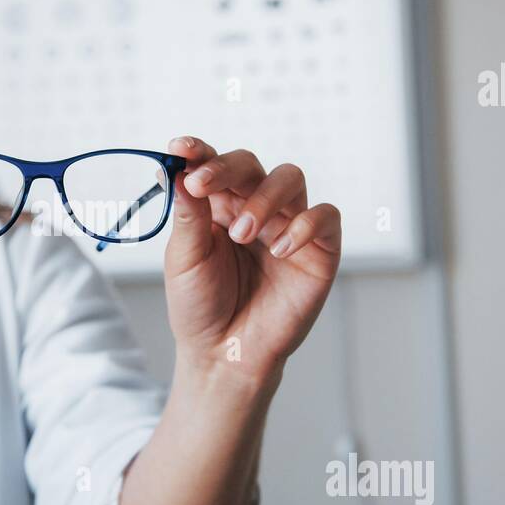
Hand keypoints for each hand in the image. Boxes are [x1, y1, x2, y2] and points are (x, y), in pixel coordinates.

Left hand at [162, 135, 340, 381]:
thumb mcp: (184, 260)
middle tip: (204, 186)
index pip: (212, 164)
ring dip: (263, 198)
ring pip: (290, 179)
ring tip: (242, 234)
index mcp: (218, 206)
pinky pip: (325, 217)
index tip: (179, 149)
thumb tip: (180, 171)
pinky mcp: (318, 250)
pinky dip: (305, 224)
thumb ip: (188, 215)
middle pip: (250, 164)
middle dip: (226, 168)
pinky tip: (279, 249)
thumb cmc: (201, 307)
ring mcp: (288, 226)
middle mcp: (254, 208)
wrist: (224, 355)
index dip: (198, 151)